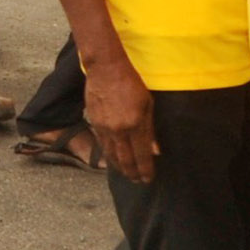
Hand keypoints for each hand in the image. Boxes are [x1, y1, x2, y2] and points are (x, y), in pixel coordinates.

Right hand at [84, 55, 156, 182]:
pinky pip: (103, 145)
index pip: (142, 155)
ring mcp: (104, 127)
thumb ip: (150, 130)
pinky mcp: (94, 123)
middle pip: (126, 159)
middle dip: (133, 173)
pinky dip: (109, 155)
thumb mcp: (148, 104)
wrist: (105, 68)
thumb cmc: (131, 82)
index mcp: (135, 124)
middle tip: (138, 181)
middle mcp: (119, 129)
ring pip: (112, 155)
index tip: (148, 179)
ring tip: (127, 175)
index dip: (145, 170)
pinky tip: (113, 160)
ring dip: (120, 168)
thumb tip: (154, 151)